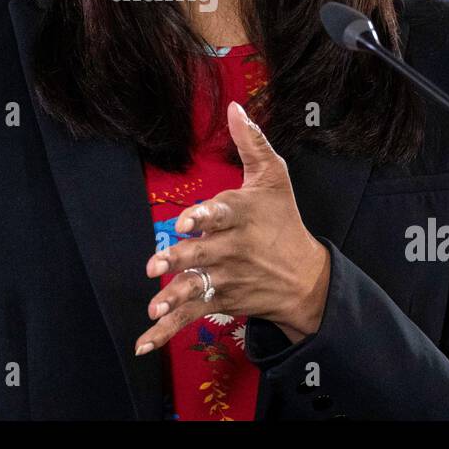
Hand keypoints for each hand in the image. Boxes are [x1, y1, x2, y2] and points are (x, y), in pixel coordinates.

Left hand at [133, 101, 329, 355]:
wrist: (305, 278)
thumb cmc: (284, 221)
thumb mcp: (275, 178)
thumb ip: (253, 142)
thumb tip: (234, 105)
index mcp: (243, 215)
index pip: (223, 214)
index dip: (204, 216)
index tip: (187, 221)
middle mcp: (234, 249)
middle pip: (204, 253)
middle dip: (181, 259)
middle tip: (157, 263)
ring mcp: (226, 278)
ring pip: (197, 287)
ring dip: (174, 296)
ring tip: (155, 302)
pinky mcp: (219, 301)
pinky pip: (189, 317)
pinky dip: (165, 331)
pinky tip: (143, 342)